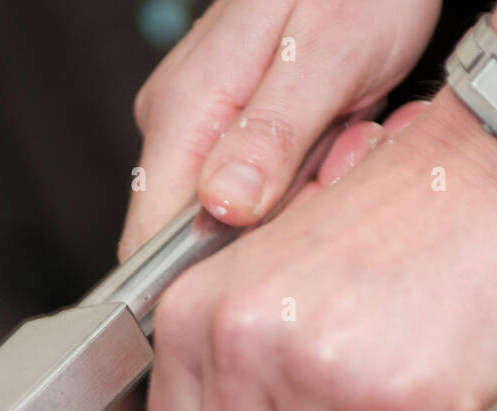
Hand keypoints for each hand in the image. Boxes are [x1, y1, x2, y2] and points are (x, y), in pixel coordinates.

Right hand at [119, 0, 440, 257]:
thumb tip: (223, 208)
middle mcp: (179, 121)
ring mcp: (202, 126)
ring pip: (239, 218)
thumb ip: (274, 133)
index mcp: (186, 108)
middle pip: (203, 237)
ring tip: (346, 137)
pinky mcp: (232, 128)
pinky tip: (337, 136)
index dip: (207, 273)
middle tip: (339, 165)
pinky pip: (261, 190)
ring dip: (300, 202)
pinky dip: (307, 179)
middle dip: (276, 233)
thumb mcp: (331, 51)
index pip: (151, 240)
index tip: (275, 257)